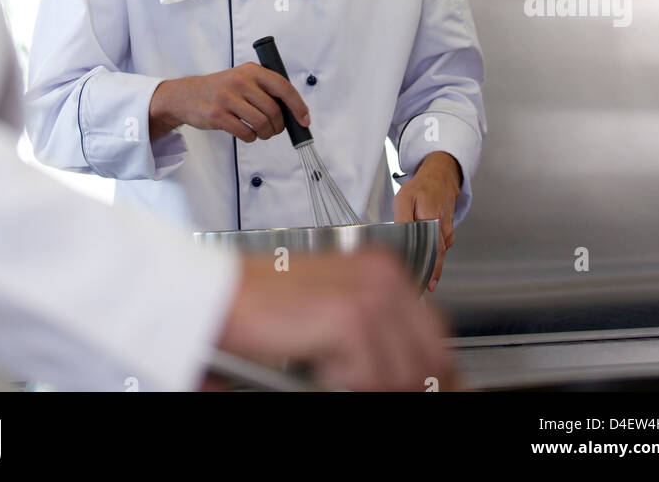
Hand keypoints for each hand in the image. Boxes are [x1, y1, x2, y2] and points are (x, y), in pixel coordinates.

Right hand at [148, 63, 309, 141]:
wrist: (186, 95)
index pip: (283, 87)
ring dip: (266, 133)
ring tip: (262, 133)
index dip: (298, 105)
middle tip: (275, 129)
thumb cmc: (220, 89)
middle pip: (274, 110)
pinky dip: (251, 137)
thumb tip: (293, 110)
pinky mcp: (218, 115)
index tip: (304, 120)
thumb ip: (265, 88)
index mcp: (251, 70)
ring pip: (262, 123)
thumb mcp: (243, 78)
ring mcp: (228, 98)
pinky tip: (247, 133)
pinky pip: (246, 132)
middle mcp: (241, 81)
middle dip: (279, 125)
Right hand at [214, 249, 458, 392]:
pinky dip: (343, 382)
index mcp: (385, 270)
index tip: (414, 388)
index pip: (436, 339)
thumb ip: (381, 336)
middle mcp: (385, 276)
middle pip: (429, 359)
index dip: (426, 374)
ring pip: (403, 375)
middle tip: (354, 378)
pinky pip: (372, 379)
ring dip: (368, 382)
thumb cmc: (269, 306)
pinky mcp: (351, 319)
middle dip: (402, 382)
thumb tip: (414, 374)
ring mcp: (371, 296)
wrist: (222, 295)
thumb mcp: (338, 316)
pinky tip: (316, 362)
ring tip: (329, 366)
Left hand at [393, 152, 461, 291]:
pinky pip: (440, 250)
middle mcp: (443, 228)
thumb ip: (403, 219)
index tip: (423, 284)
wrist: (440, 178)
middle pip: (437, 257)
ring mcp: (447, 232)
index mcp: (432, 218)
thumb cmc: (421, 188)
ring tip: (422, 284)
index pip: (431, 250)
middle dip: (429, 275)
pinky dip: (433, 259)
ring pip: (439, 255)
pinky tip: (426, 267)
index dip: (428, 270)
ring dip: (431, 269)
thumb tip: (400, 240)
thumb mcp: (404, 199)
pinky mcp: (448, 234)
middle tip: (421, 291)